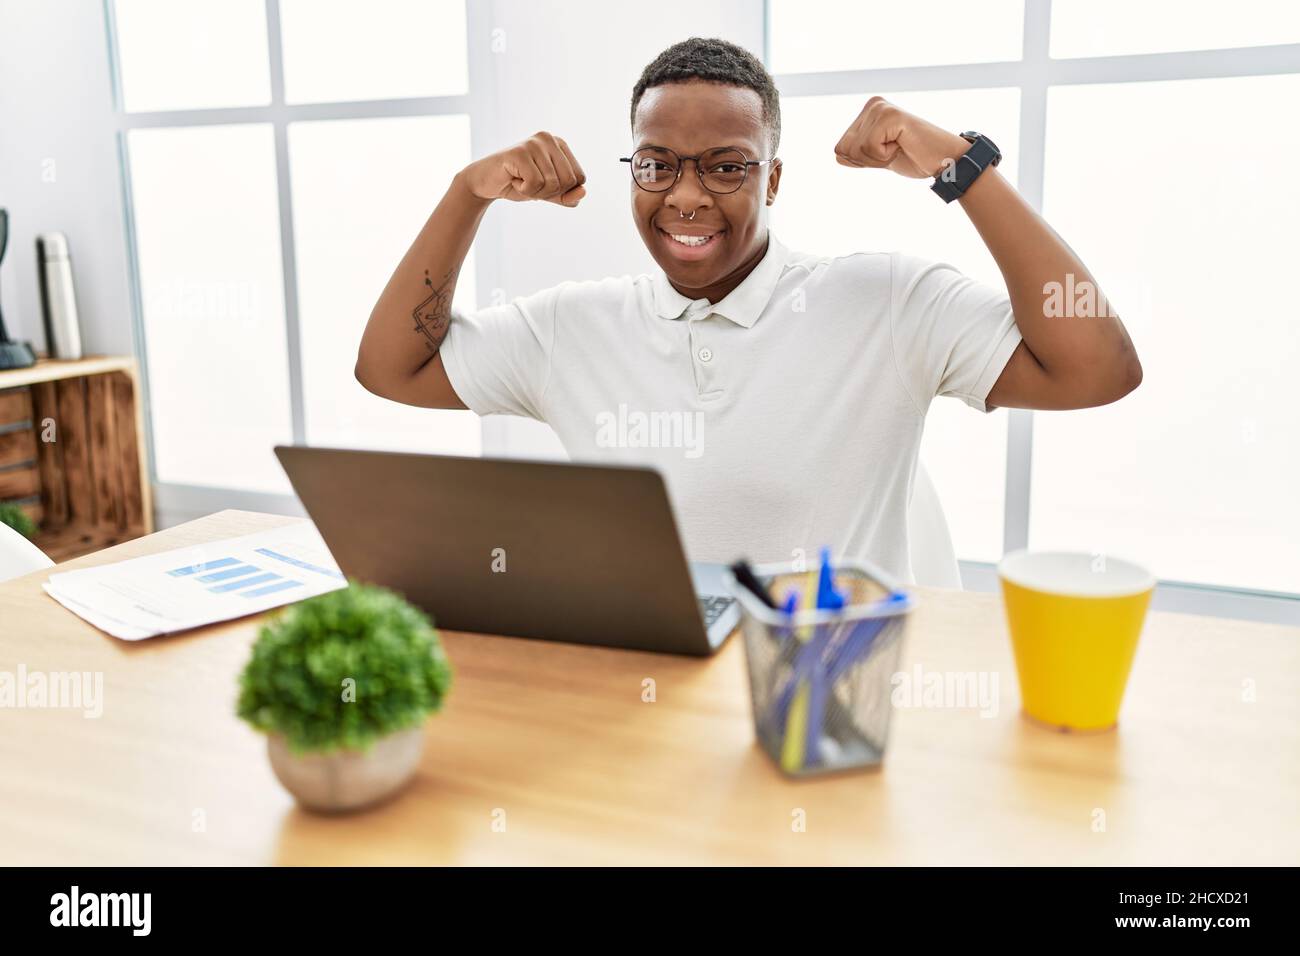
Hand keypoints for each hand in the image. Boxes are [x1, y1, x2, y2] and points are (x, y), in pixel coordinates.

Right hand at [462, 131, 586, 205]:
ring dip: (534, 192)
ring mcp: (534, 143)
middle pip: (568, 181)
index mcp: (560, 144)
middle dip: (549, 193)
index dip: (562, 191)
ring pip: (552, 184)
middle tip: (530, 184)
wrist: (487, 183)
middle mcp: (549, 138)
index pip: (580, 178)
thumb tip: (583, 192)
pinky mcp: (519, 152)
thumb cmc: (519, 184)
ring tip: (520, 180)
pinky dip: (524, 190)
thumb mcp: (548, 193)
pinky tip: (513, 179)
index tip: (542, 183)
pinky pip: (535, 183)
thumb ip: (567, 196)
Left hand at [833, 97, 970, 179]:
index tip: (886, 153)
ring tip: (899, 147)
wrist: (944, 161)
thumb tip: (837, 153)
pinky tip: (903, 145)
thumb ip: (857, 154)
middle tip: (893, 151)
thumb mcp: (877, 158)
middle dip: (867, 161)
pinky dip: (885, 156)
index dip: (861, 162)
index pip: (840, 149)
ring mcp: (880, 108)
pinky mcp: (890, 115)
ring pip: (855, 150)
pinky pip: (869, 147)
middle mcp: (871, 105)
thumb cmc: (914, 158)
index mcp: (866, 112)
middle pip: (843, 149)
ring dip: (878, 159)